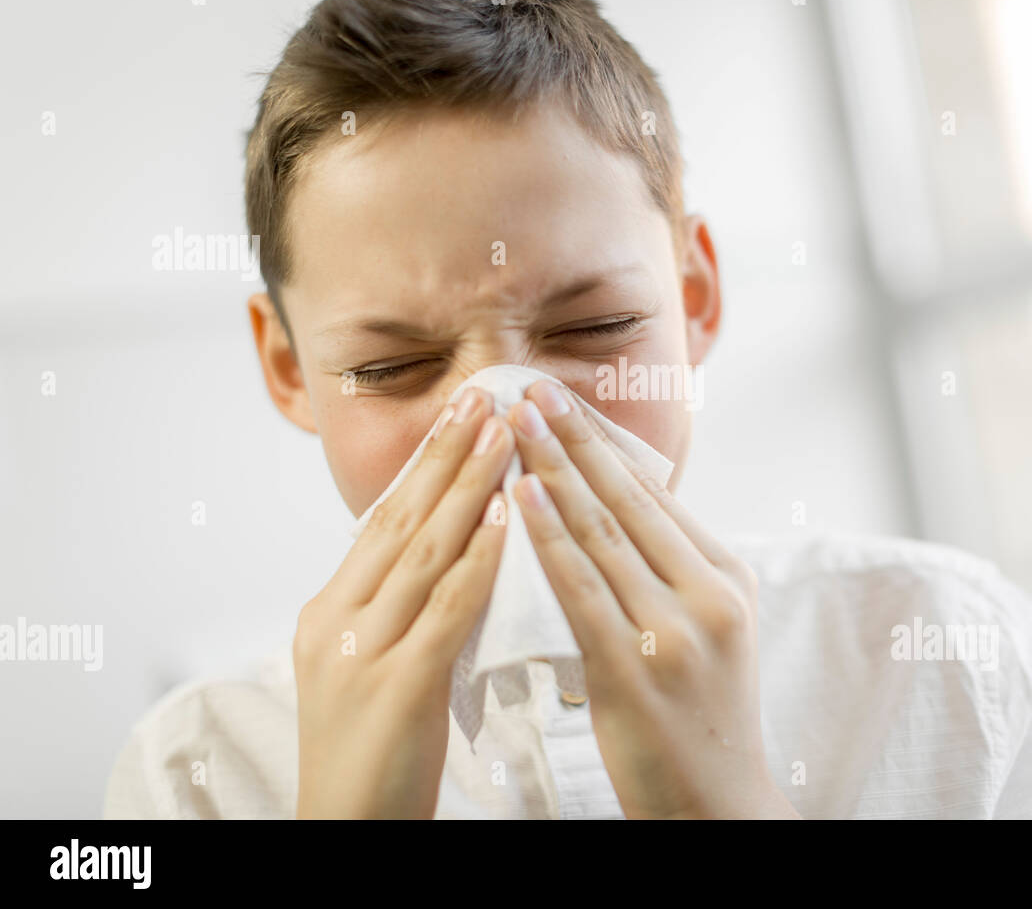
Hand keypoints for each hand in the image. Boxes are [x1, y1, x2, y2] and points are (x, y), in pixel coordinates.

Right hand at [294, 388, 513, 818]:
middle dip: (447, 454)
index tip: (461, 414)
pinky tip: (506, 520)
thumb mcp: (369, 664)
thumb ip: (397, 606)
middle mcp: (338, 619)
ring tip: (504, 433)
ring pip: (423, 550)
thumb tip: (447, 551)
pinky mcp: (395, 686)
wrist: (344, 831)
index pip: (384, 520)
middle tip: (485, 397)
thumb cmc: (371, 754)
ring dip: (468, 486)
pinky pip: (444, 609)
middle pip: (401, 519)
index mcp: (330, 610)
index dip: (425, 464)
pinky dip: (477, 559)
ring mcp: (362, 650)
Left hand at [505, 381, 799, 818]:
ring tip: (514, 422)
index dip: (603, 443)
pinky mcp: (636, 669)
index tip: (561, 400)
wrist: (716, 806)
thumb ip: (673, 570)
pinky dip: (548, 536)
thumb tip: (619, 508)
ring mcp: (676, 630)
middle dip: (575, 437)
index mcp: (727, 577)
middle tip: (530, 387)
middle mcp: (709, 594)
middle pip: (629, 499)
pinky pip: (582, 588)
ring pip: (603, 532)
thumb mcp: (710, 631)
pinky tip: (520, 496)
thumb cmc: (699, 717)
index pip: (656, 496)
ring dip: (553, 469)